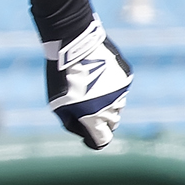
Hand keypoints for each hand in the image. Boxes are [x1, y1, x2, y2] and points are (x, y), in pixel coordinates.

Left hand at [44, 16, 130, 148]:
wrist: (75, 44)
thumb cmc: (61, 76)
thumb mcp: (58, 105)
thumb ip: (72, 123)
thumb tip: (84, 132)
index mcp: (95, 118)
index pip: (102, 140)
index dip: (94, 140)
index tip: (88, 137)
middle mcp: (112, 107)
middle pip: (110, 123)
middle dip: (99, 120)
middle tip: (85, 108)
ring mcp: (122, 91)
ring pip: (117, 105)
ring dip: (106, 102)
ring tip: (89, 86)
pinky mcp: (126, 75)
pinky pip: (120, 87)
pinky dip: (111, 85)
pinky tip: (97, 73)